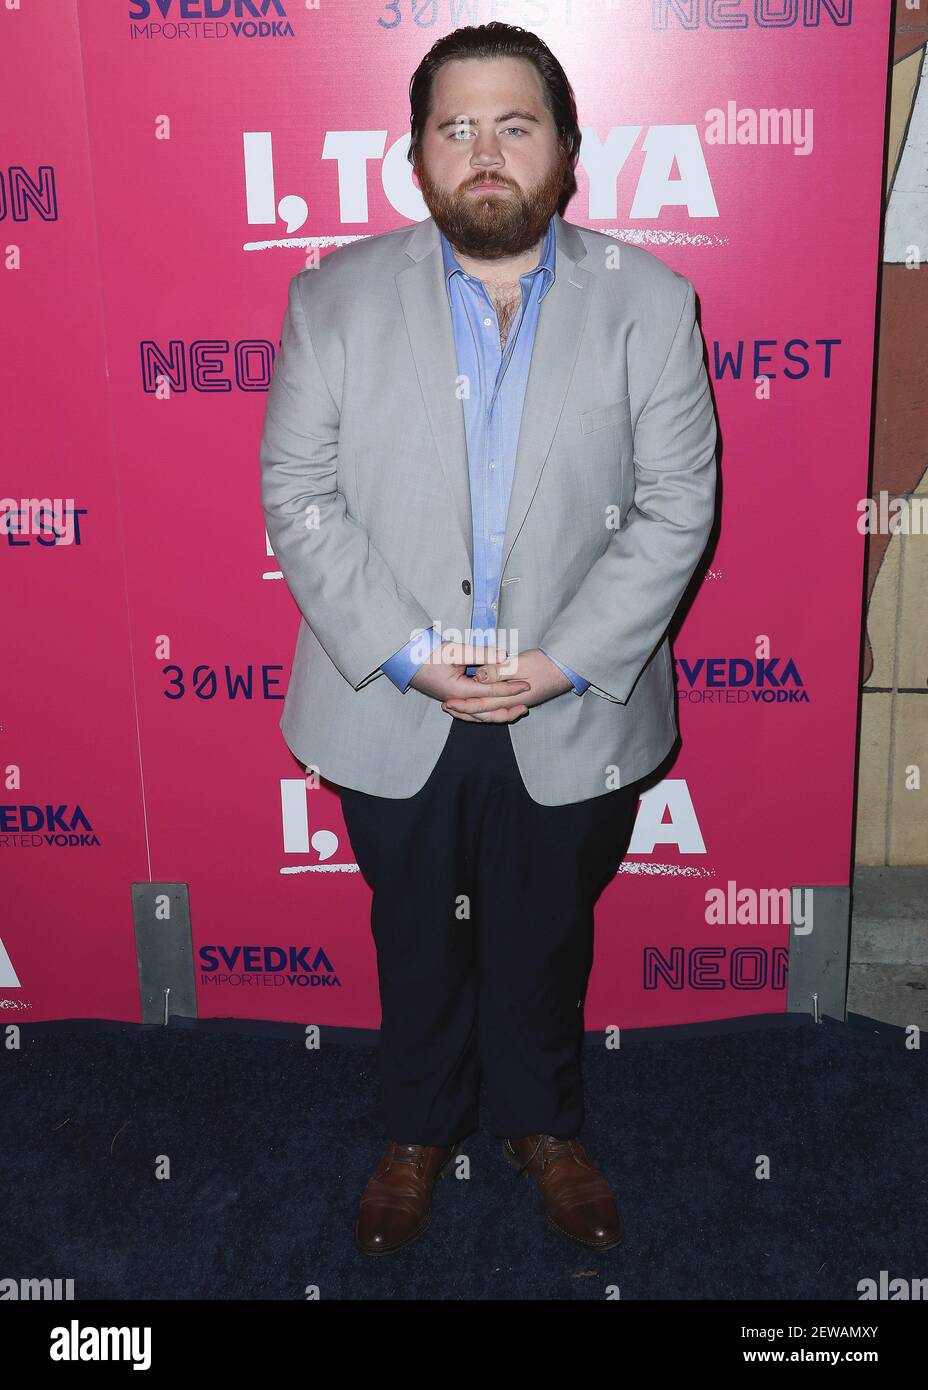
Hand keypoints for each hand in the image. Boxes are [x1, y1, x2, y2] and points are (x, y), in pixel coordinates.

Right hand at [408, 641, 530, 722]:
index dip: (510, 688)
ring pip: (479, 714)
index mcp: (458, 691)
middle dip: (507, 710)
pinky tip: (493, 707)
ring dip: (497, 713)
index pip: (490, 691)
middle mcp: (456, 701)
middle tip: (525, 707)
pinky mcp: (451, 698)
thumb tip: (503, 656)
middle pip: (486, 712)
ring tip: (513, 710)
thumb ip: (480, 654)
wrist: (403, 657)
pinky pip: (472, 710)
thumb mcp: (455, 651)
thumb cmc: (426, 653)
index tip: (526, 685)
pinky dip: (485, 711)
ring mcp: (452, 701)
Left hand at [442, 647, 571, 722]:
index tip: (447, 702)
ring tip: (458, 707)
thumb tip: (479, 676)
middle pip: (484, 712)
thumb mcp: (520, 664)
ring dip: (474, 711)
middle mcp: (512, 704)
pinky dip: (486, 707)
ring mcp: (517, 702)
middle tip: (446, 707)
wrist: (567, 669)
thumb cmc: (545, 664)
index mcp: (510, 697)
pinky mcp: (520, 698)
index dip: (463, 705)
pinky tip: (481, 701)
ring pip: (491, 712)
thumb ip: (499, 670)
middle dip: (464, 711)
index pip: (481, 704)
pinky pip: (498, 707)